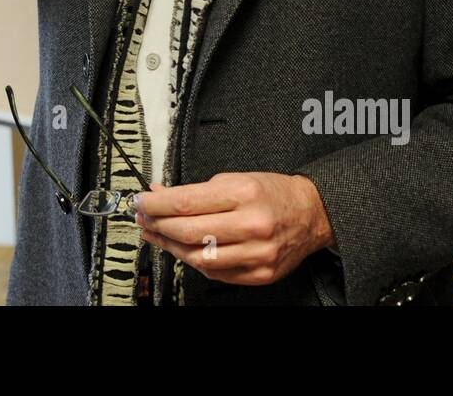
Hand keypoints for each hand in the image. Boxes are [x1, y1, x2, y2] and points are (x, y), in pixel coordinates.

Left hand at [134, 172, 335, 286]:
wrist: (312, 214)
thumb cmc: (273, 193)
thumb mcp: (235, 178)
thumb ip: (197, 190)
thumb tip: (160, 194)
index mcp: (244, 193)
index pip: (186, 201)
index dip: (156, 203)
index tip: (141, 201)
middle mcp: (252, 224)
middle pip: (188, 231)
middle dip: (158, 224)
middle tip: (143, 217)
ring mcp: (257, 253)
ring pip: (199, 257)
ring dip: (171, 246)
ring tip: (158, 234)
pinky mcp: (259, 274)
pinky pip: (216, 273)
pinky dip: (195, 261)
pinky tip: (184, 249)